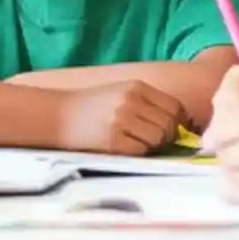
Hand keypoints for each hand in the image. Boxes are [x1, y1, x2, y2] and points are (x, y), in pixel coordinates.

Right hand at [56, 81, 187, 155]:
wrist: (57, 115)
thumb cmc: (92, 106)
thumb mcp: (121, 93)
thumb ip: (148, 102)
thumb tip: (181, 122)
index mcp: (136, 87)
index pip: (174, 106)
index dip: (180, 121)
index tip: (175, 130)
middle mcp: (131, 101)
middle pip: (169, 124)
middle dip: (167, 136)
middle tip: (154, 141)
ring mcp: (122, 120)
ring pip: (158, 138)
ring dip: (153, 145)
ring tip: (138, 143)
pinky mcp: (113, 141)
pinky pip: (141, 151)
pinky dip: (139, 152)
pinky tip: (126, 148)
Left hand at [206, 67, 238, 204]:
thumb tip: (222, 117)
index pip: (226, 117)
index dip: (220, 112)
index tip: (225, 107)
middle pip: (225, 147)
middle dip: (221, 140)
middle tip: (228, 135)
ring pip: (231, 172)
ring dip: (228, 163)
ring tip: (238, 155)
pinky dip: (237, 186)